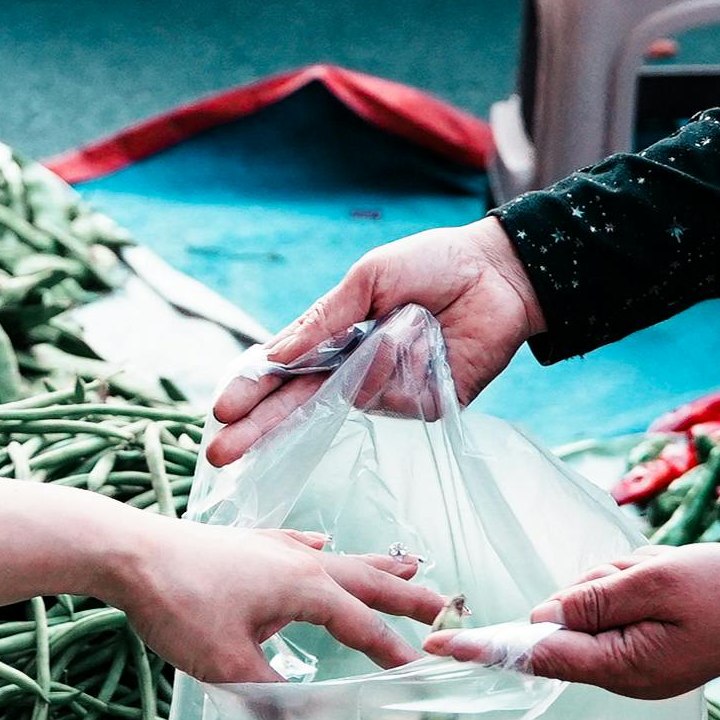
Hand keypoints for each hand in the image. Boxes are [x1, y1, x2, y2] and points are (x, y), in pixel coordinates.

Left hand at [103, 518, 450, 685]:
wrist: (126, 552)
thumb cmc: (177, 606)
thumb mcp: (227, 666)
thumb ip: (273, 701)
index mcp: (304, 588)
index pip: (363, 626)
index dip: (394, 652)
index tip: (424, 673)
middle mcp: (300, 561)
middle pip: (367, 580)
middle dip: (408, 595)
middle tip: (448, 602)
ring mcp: (273, 546)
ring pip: (339, 556)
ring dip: (377, 565)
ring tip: (412, 561)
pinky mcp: (246, 542)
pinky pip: (297, 542)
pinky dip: (320, 547)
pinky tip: (322, 541)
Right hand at [205, 220, 546, 465]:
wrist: (498, 275)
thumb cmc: (432, 265)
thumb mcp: (369, 277)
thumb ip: (324, 319)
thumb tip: (278, 355)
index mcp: (334, 339)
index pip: (282, 373)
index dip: (251, 393)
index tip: (221, 412)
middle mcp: (355, 372)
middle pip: (299, 410)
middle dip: (261, 430)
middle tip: (222, 454)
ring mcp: (388, 393)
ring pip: (354, 395)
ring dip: (377, 356)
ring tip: (414, 320)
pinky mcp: (423, 406)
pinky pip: (398, 396)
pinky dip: (410, 362)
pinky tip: (431, 338)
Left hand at [461, 548, 719, 701]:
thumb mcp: (657, 580)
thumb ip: (593, 598)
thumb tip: (541, 616)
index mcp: (622, 667)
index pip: (536, 655)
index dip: (484, 645)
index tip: (435, 641)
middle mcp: (625, 676)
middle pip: (566, 623)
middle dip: (594, 587)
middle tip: (647, 574)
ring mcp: (640, 665)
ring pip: (592, 609)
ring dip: (620, 581)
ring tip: (669, 577)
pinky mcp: (653, 649)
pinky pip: (619, 610)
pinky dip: (635, 587)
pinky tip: (672, 582)